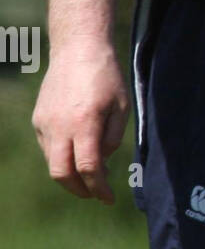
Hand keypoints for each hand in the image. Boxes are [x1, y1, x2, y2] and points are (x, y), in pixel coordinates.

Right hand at [32, 44, 129, 203]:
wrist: (78, 49)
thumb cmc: (107, 77)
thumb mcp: (122, 107)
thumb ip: (112, 138)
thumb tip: (101, 164)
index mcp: (85, 122)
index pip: (88, 168)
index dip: (99, 188)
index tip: (109, 199)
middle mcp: (60, 126)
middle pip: (62, 174)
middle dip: (79, 190)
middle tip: (95, 194)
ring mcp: (45, 124)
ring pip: (53, 163)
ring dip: (71, 174)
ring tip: (92, 170)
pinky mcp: (38, 120)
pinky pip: (49, 148)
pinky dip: (63, 157)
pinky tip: (79, 150)